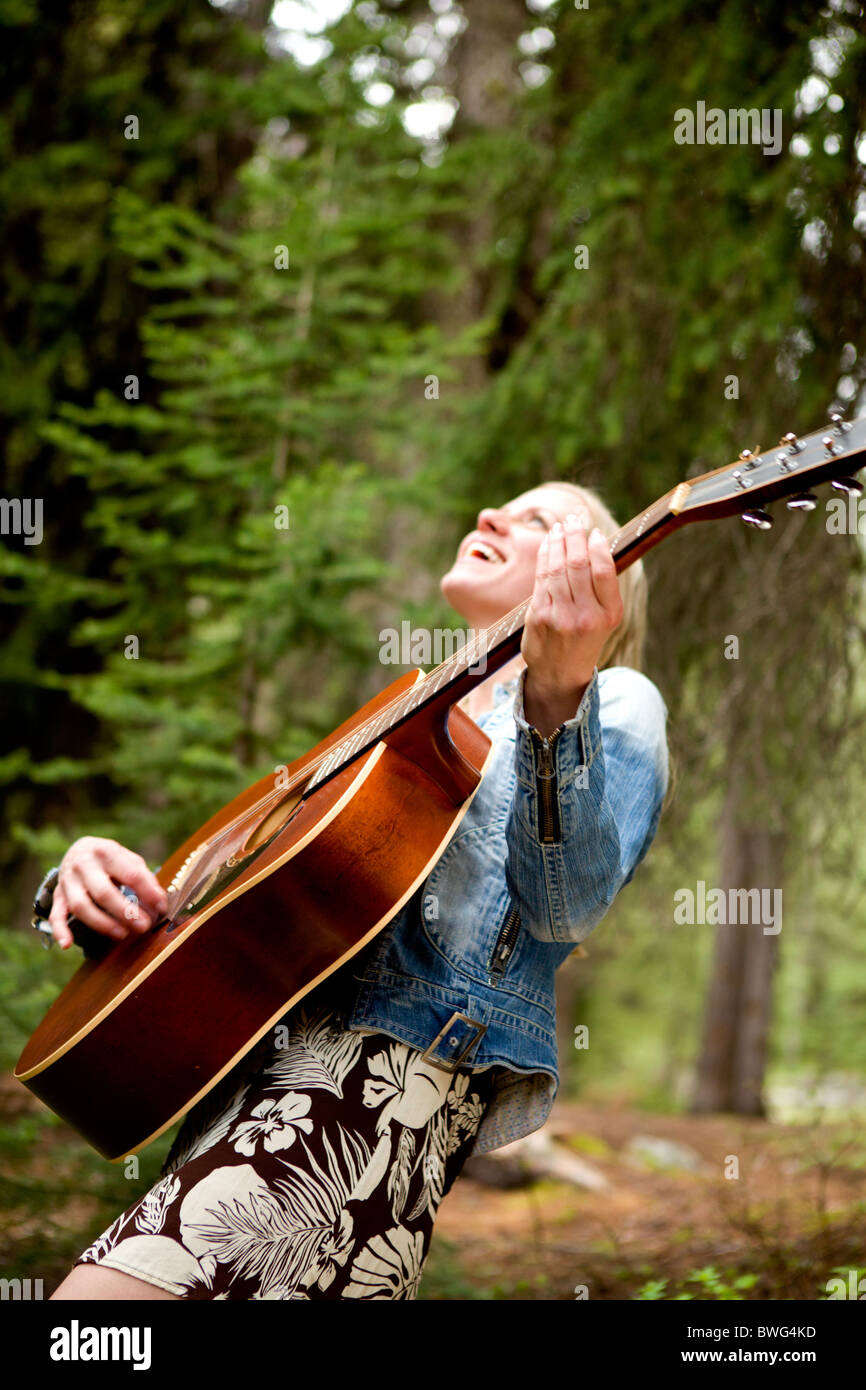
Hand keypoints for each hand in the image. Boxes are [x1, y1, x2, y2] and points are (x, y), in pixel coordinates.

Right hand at [49, 837, 168, 949]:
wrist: (79, 850)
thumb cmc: (110, 859)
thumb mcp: (128, 858)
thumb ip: (143, 876)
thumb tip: (158, 901)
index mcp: (107, 852)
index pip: (130, 874)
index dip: (148, 893)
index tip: (161, 908)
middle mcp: (84, 865)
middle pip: (104, 892)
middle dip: (125, 912)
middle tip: (143, 926)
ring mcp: (68, 881)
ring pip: (81, 905)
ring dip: (102, 923)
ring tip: (122, 935)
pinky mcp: (58, 895)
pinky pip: (55, 915)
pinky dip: (60, 930)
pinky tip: (67, 945)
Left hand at [520, 512, 622, 735]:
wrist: (559, 673)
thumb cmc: (585, 637)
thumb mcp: (604, 618)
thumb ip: (602, 586)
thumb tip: (596, 542)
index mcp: (609, 615)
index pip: (603, 571)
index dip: (597, 546)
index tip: (593, 531)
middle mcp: (587, 617)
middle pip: (578, 565)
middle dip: (574, 536)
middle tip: (572, 520)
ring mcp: (560, 618)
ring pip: (557, 569)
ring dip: (556, 542)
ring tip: (558, 528)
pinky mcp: (538, 617)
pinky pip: (541, 579)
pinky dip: (544, 557)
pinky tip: (547, 545)